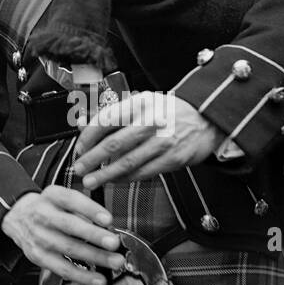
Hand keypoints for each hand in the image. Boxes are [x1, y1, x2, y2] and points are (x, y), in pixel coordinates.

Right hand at [0, 188, 123, 284]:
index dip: (90, 210)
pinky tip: (98, 279)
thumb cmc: (47, 208)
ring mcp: (39, 237)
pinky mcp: (38, 256)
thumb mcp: (60, 197)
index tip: (108, 220)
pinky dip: (83, 276)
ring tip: (114, 262)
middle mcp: (43, 215)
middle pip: (69, 226)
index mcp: (51, 196)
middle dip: (94, 236)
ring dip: (94, 257)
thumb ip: (82, 208)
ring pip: (69, 249)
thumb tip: (107, 226)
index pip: (70, 200)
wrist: (18, 217)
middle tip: (114, 242)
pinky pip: (63, 269)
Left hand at [73, 92, 223, 187]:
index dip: (88, 137)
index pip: (106, 120)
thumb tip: (81, 123)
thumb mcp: (139, 103)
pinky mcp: (173, 159)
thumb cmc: (166, 111)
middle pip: (114, 144)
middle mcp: (150, 121)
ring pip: (128, 162)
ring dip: (106, 174)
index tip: (79, 149)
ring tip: (92, 180)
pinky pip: (144, 172)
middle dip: (93, 159)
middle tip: (79, 169)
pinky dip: (127, 178)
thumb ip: (111, 114)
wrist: (204, 118)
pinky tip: (115, 180)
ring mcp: (163, 141)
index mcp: (138, 104)